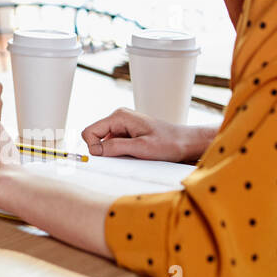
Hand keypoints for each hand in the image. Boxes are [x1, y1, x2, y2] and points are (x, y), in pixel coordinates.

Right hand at [81, 107, 204, 162]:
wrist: (186, 143)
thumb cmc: (169, 143)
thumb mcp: (141, 148)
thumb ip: (116, 147)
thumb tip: (94, 150)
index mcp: (119, 117)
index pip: (90, 131)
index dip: (92, 147)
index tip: (104, 158)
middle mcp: (118, 118)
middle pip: (95, 136)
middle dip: (103, 150)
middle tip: (121, 159)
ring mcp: (123, 126)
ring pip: (104, 142)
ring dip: (112, 153)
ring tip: (132, 157)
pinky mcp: (128, 134)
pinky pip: (114, 144)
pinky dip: (119, 153)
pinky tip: (134, 156)